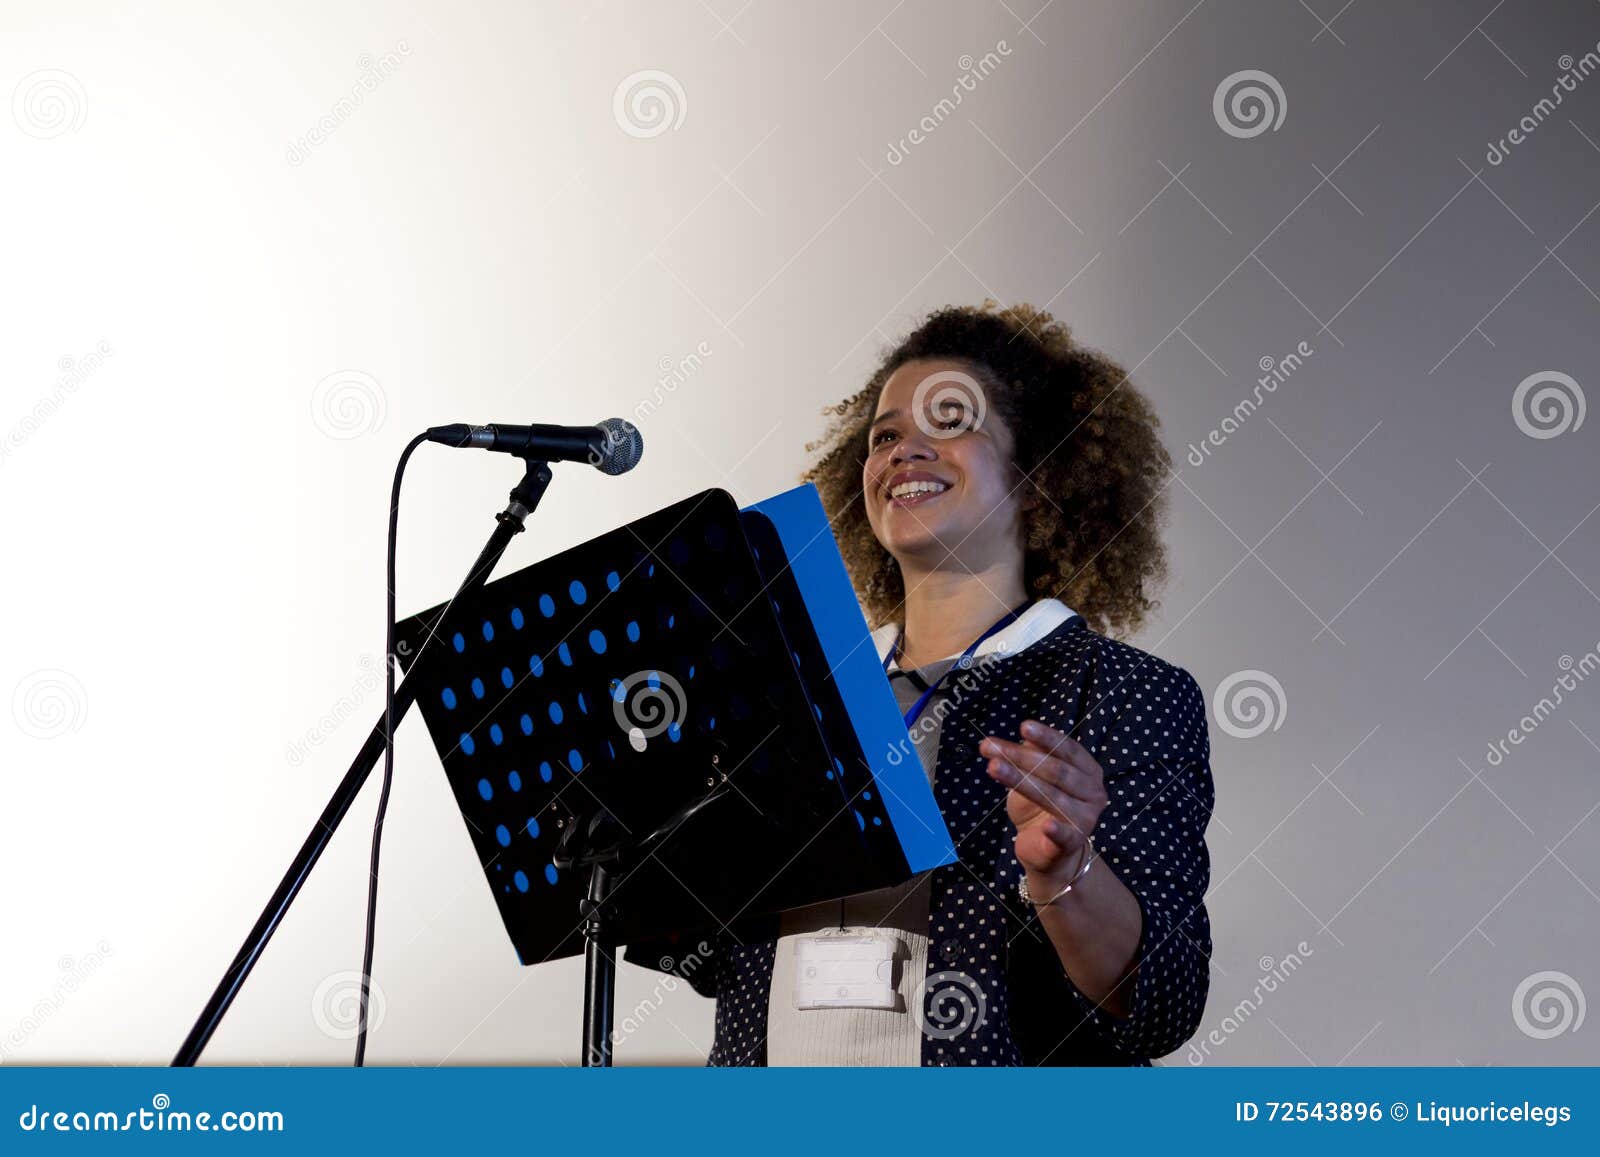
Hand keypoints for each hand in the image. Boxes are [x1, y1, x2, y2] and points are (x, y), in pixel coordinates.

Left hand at [980, 719, 1108, 889]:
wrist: (1049, 851)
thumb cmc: (1043, 804)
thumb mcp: (1036, 775)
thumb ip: (1031, 755)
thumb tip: (1014, 736)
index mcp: (1089, 771)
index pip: (1068, 749)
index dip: (1047, 737)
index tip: (1023, 726)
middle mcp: (1094, 792)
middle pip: (1056, 771)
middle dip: (1020, 757)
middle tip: (989, 747)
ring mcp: (1086, 819)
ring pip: (1052, 797)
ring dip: (1020, 780)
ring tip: (993, 767)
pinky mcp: (1073, 843)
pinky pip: (1065, 836)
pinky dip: (1056, 832)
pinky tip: (1047, 826)